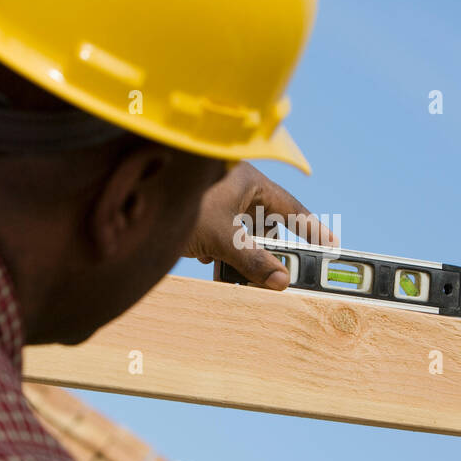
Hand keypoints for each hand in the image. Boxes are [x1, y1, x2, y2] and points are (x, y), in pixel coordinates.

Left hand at [184, 162, 337, 289]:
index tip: (331, 245)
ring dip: (242, 252)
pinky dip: (222, 249)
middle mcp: (234, 183)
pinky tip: (211, 261)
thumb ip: (254, 260)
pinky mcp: (199, 210)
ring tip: (238, 272)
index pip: (290, 207)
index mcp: (247, 179)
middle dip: (268, 248)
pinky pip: (222, 232)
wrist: (128, 201)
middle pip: (266, 220)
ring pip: (242, 229)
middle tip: (278, 273)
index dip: (311, 228)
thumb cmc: (178, 205)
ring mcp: (215, 196)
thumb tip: (282, 281)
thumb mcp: (222, 238)